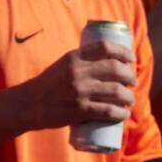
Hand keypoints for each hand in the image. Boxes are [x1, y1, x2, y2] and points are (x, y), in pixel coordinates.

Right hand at [18, 39, 135, 130]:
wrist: (28, 104)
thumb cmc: (50, 84)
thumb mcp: (64, 65)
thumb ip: (84, 61)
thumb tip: (112, 61)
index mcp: (74, 57)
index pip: (105, 47)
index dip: (123, 52)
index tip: (131, 59)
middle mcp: (78, 71)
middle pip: (116, 69)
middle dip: (130, 76)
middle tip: (133, 82)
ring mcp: (79, 91)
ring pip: (116, 91)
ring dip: (129, 96)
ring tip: (130, 100)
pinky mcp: (80, 109)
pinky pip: (108, 110)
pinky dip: (121, 113)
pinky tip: (124, 115)